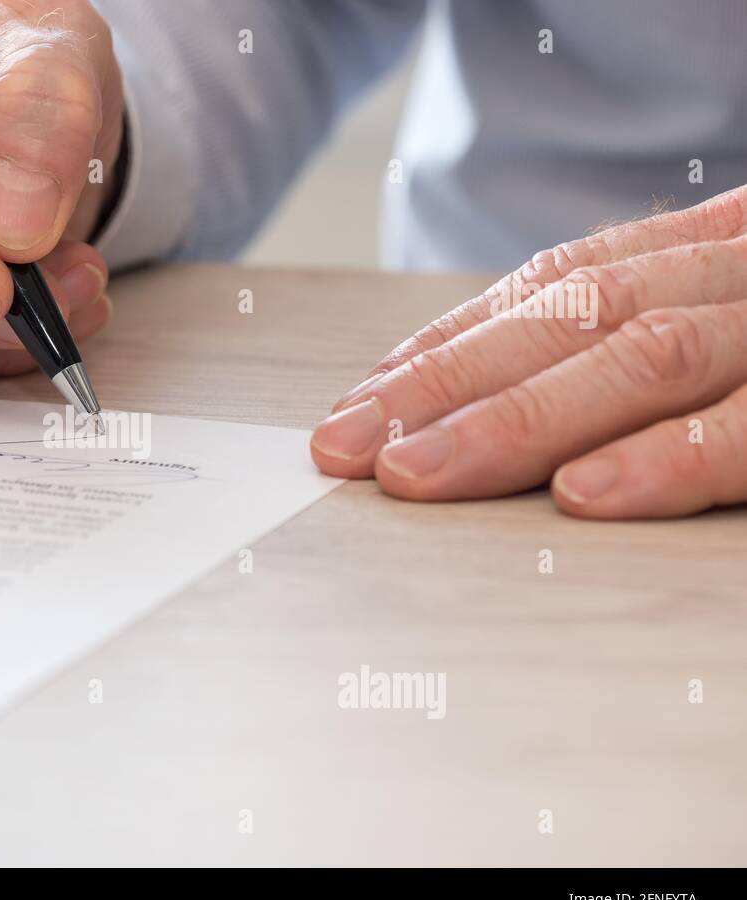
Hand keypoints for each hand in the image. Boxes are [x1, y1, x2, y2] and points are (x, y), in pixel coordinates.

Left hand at [311, 186, 746, 518]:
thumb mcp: (735, 304)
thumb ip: (647, 327)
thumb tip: (498, 396)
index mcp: (713, 248)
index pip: (556, 289)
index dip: (448, 347)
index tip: (358, 405)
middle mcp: (740, 272)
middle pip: (576, 317)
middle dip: (447, 384)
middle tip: (349, 447)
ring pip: (645, 358)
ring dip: (519, 421)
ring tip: (418, 473)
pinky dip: (667, 459)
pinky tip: (581, 494)